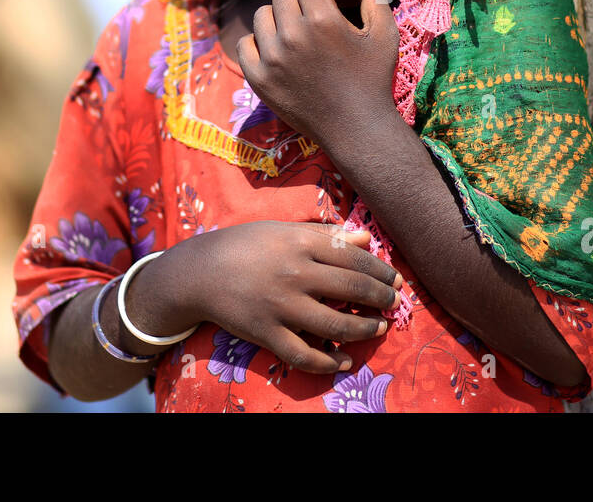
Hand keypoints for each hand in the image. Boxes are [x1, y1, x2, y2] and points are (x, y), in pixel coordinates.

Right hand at [176, 220, 403, 372]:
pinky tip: (345, 360)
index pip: (354, 258)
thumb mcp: (283, 229)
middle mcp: (295, 274)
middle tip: (393, 302)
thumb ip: (325, 235)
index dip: (381, 271)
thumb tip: (365, 238)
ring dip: (366, 329)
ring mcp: (281, 307)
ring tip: (378, 327)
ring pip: (337, 326)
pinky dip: (330, 363)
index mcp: (301, 243)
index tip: (394, 279)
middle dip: (382, 298)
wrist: (198, 273)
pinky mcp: (267, 334)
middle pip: (353, 290)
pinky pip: (305, 356)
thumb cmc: (244, 245)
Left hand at [237, 0, 398, 150]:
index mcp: (323, 20)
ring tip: (294, 32)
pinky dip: (258, 43)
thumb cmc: (373, 78)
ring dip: (277, 18)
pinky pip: (246, 45)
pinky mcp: (259, 80)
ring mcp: (272, 59)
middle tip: (309, 11)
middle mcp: (293, 36)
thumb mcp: (384, 35)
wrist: (356, 129)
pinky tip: (277, 50)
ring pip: (262, 15)